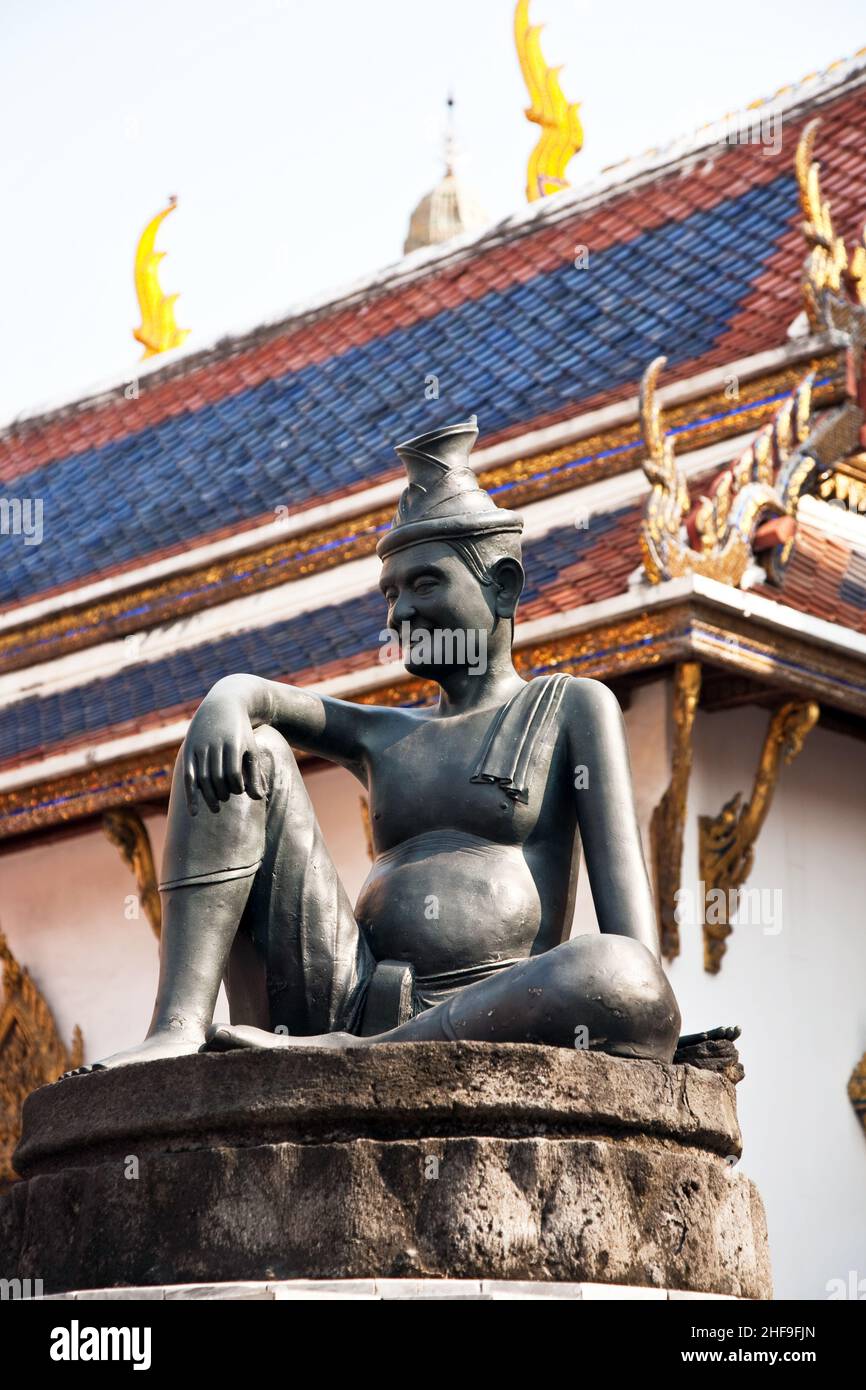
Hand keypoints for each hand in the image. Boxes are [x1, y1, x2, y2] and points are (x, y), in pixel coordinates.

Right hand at [182, 687, 266, 814]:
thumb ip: (255, 774)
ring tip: (216, 808)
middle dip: (223, 792)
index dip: (238, 787)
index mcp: (232, 744)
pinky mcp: (188, 750)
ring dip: (209, 797)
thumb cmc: (242, 732)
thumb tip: (259, 799)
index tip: (241, 790)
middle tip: (227, 797)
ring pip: (202, 779)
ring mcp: (199, 747)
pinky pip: (188, 777)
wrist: (223, 704)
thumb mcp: (251, 749)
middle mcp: (214, 745)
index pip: (234, 775)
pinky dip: (191, 796)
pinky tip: (194, 813)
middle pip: (217, 779)